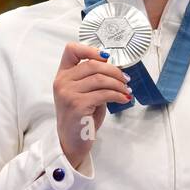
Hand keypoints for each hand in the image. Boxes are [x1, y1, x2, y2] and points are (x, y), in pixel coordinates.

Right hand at [54, 42, 131, 170]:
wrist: (73, 140)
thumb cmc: (82, 115)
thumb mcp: (85, 92)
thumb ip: (93, 78)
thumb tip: (116, 68)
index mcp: (63, 75)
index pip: (71, 50)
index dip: (91, 49)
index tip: (107, 57)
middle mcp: (62, 82)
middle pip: (93, 64)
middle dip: (114, 71)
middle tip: (126, 79)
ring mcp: (67, 93)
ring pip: (100, 79)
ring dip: (118, 84)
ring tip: (126, 90)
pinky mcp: (77, 104)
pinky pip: (104, 94)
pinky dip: (118, 95)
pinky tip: (124, 99)